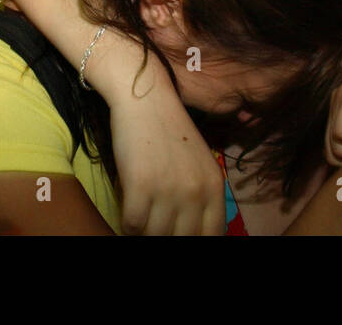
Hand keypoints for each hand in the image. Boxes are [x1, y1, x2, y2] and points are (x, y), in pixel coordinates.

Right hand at [110, 78, 225, 235]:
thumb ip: (200, 197)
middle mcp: (196, 191)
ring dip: (144, 232)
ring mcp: (168, 189)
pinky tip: (128, 213)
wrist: (145, 99)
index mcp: (214, 187)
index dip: (192, 241)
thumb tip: (189, 231)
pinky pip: (132, 225)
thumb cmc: (168, 132)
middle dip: (164, 237)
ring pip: (154, 236)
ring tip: (140, 220)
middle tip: (154, 226)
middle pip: (181, 239)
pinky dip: (127, 224)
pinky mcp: (140, 185)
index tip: (176, 234)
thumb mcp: (198, 164)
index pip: (211, 236)